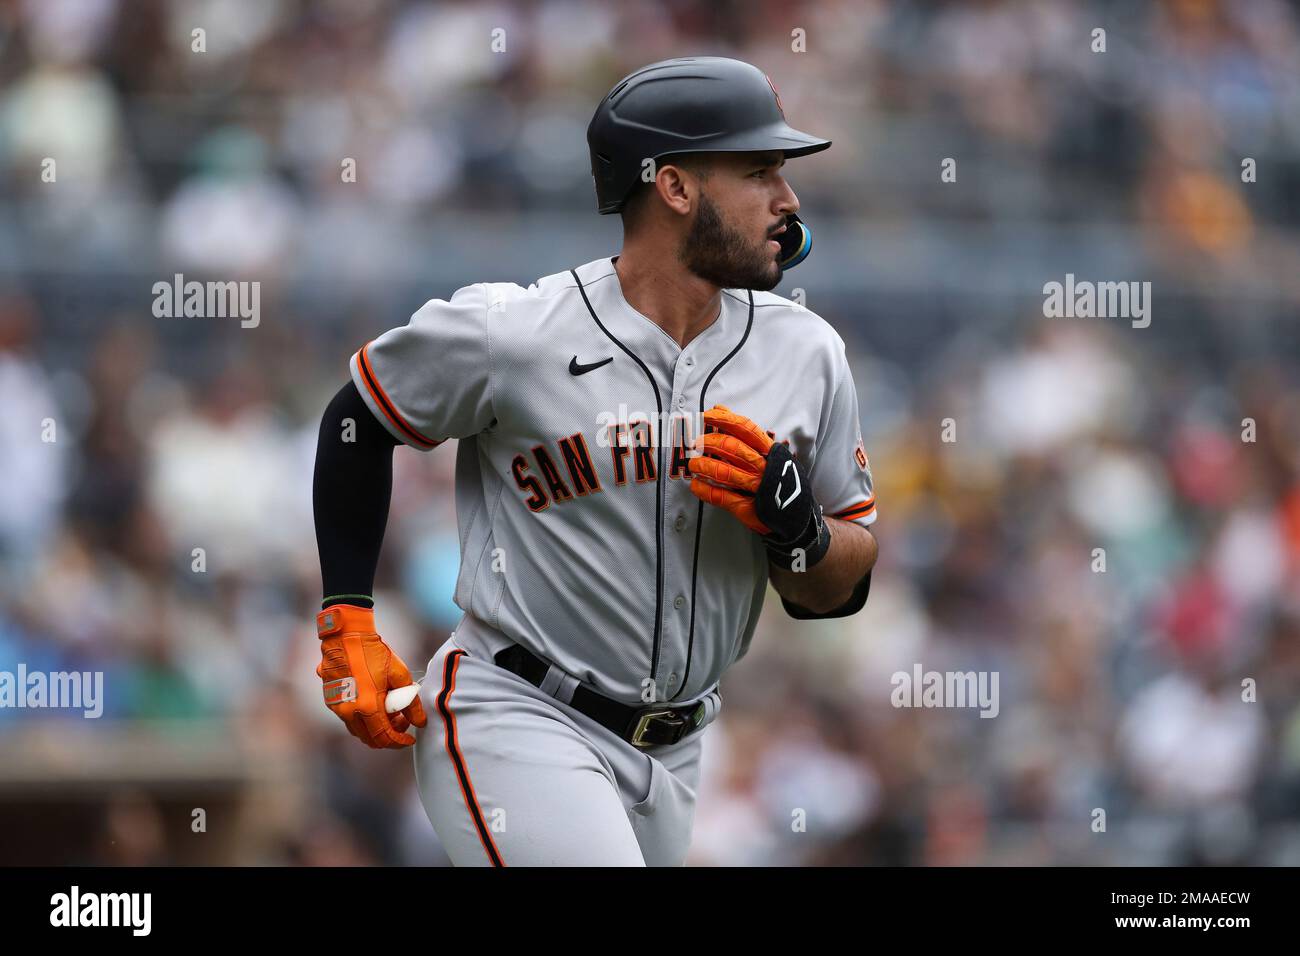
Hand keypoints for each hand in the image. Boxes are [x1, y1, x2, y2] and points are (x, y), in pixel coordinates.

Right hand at [316, 604, 427, 748]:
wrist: (346, 635)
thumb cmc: (374, 652)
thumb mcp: (399, 675)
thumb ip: (411, 703)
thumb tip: (420, 722)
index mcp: (367, 707)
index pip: (384, 738)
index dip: (399, 742)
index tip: (410, 738)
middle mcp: (348, 711)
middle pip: (370, 739)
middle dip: (388, 736)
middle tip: (402, 722)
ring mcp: (337, 707)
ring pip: (358, 730)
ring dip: (375, 728)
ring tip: (390, 711)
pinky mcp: (330, 699)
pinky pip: (348, 719)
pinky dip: (363, 719)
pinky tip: (374, 702)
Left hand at [688, 405, 829, 568]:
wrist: (797, 519)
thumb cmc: (779, 481)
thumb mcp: (769, 454)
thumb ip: (744, 433)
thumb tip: (720, 408)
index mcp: (772, 452)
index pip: (746, 429)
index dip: (725, 420)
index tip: (706, 415)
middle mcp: (766, 468)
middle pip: (733, 448)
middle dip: (710, 442)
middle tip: (696, 443)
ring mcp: (758, 488)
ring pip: (726, 472)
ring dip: (704, 466)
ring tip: (693, 465)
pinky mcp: (749, 508)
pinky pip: (722, 497)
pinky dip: (706, 491)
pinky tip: (696, 486)